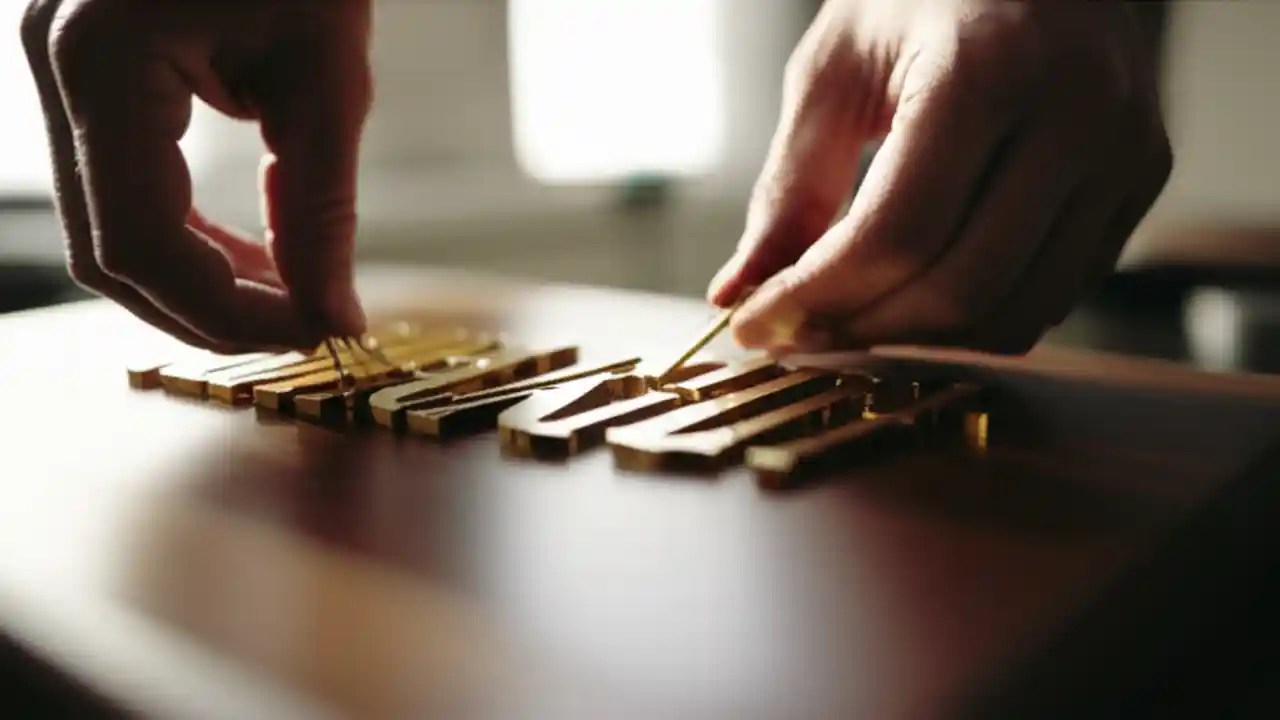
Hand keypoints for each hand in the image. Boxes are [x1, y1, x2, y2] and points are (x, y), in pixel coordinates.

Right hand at [22, 0, 371, 352]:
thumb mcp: (329, 76)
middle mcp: (52, 68)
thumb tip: (331, 314)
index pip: (143, 244)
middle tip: (304, 327)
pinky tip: (251, 252)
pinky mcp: (86, 71)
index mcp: (102, 64)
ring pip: (106, 229)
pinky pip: (118, 185)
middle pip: (108, 252)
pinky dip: (184, 234)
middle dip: (210, 311)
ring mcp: (55, 67)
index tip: (318, 332)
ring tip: (287, 294)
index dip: (230, 313)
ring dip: (196, 281)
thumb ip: (322, 207)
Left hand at [709, 0, 1172, 353]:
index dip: (815, 298)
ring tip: (850, 327)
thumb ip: (788, 187)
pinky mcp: (1142, 182)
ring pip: (1014, 311)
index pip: (895, 233)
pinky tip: (917, 301)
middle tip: (796, 336)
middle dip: (861, 332)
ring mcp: (1124, 152)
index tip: (754, 325)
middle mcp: (1074, 113)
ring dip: (918, 344)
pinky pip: (1054, 295)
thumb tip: (738, 294)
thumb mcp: (835, 66)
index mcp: (984, 67)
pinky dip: (976, 321)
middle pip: (958, 287)